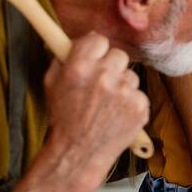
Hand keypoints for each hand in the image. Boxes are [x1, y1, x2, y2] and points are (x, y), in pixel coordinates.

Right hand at [44, 33, 148, 187]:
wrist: (79, 152)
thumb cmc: (64, 119)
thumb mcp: (52, 84)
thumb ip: (63, 59)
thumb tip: (76, 41)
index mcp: (80, 67)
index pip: (98, 39)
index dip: (96, 48)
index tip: (95, 56)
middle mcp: (105, 76)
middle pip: (118, 55)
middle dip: (110, 66)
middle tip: (101, 82)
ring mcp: (125, 92)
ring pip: (130, 75)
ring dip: (121, 85)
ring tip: (107, 103)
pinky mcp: (140, 107)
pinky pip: (139, 94)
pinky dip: (130, 102)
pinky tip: (117, 114)